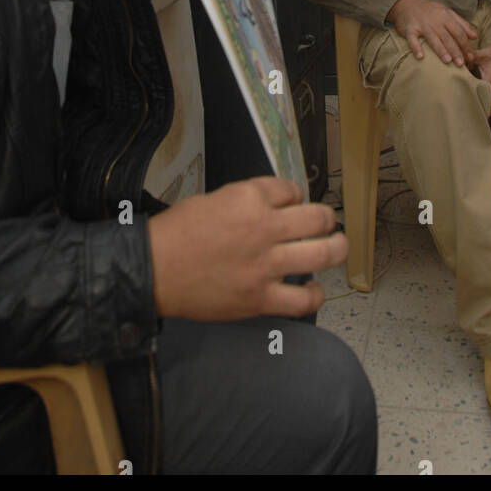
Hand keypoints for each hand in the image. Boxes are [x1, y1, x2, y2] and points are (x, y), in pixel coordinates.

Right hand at [147, 177, 347, 319]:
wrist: (154, 270)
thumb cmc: (177, 232)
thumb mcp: (214, 198)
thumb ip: (247, 201)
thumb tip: (273, 207)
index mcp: (249, 198)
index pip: (292, 190)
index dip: (295, 197)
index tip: (292, 205)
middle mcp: (264, 228)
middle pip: (317, 218)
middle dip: (326, 218)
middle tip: (326, 223)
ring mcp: (266, 265)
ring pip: (323, 254)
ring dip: (336, 248)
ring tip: (337, 247)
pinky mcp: (261, 298)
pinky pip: (304, 300)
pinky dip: (316, 295)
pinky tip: (315, 289)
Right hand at [385, 0, 476, 64]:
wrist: (406, 3)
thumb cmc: (429, 10)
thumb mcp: (447, 12)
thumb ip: (461, 24)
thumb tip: (475, 36)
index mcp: (445, 17)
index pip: (458, 32)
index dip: (465, 45)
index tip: (471, 57)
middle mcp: (435, 21)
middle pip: (447, 37)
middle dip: (455, 50)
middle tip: (461, 64)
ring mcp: (422, 25)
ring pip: (433, 38)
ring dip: (440, 50)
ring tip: (447, 60)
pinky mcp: (409, 29)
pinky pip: (412, 39)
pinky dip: (416, 47)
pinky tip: (420, 57)